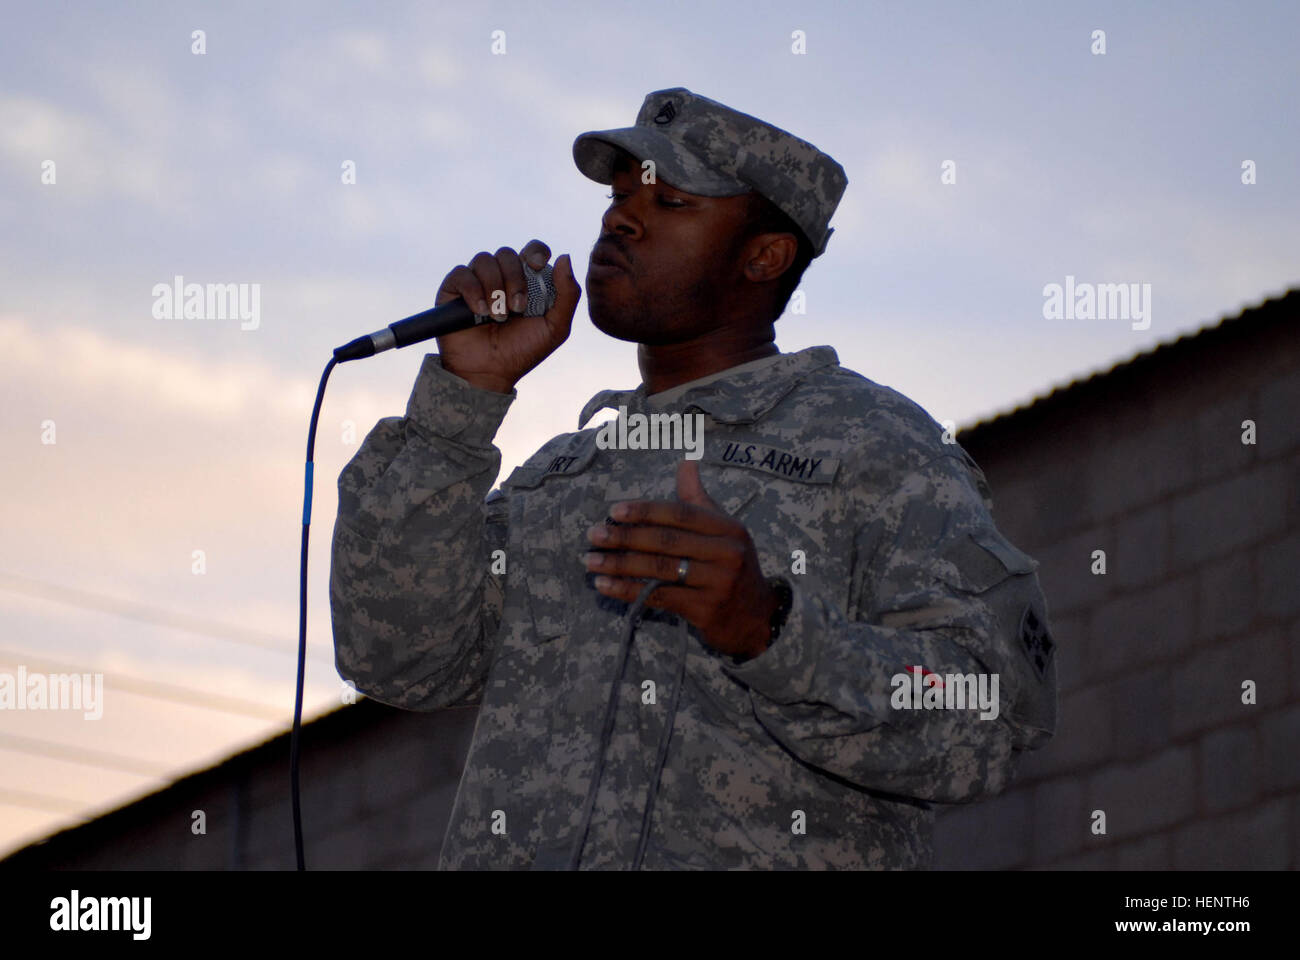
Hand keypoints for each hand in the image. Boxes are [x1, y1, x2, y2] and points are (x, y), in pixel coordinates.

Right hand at [434, 241, 581, 392]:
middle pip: (507, 253)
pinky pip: (462, 274)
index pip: (532, 250)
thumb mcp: (556, 327)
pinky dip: (473, 291)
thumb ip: (568, 294)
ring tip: (497, 316)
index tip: (537, 266)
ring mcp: (477, 282)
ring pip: (484, 260)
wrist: (489, 373)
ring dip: (494, 287)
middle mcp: (501, 277)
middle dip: (515, 278)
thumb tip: (564, 257)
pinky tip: (479, 312)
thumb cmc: (522, 351)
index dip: (535, 251)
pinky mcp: (453, 290)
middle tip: (517, 308)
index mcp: (526, 281)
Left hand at [584, 460, 779, 658]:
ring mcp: (717, 583)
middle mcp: (727, 553)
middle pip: (667, 541)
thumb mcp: (723, 531)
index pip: (681, 513)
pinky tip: (605, 585)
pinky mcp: (705, 610)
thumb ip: (698, 499)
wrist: (754, 617)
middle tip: (594, 536)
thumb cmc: (730, 566)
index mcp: (728, 528)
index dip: (646, 511)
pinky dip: (628, 591)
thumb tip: (686, 461)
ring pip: (659, 569)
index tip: (614, 512)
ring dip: (620, 565)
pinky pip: (659, 597)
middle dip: (625, 537)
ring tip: (591, 561)